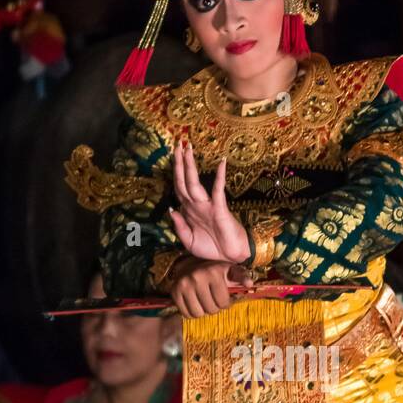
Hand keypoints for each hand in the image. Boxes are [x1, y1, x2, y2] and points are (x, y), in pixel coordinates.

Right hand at [168, 257, 253, 318]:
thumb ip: (241, 276)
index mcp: (213, 273)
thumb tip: (250, 284)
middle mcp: (196, 278)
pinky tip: (195, 303)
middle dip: (214, 308)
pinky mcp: (174, 292)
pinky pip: (185, 314)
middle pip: (210, 310)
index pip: (223, 303)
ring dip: (203, 311)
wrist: (190, 264)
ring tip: (204, 302)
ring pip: (197, 314)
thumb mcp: (230, 270)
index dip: (226, 304)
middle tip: (213, 300)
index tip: (223, 298)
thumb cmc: (215, 270)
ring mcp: (183, 285)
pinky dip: (191, 313)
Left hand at [169, 140, 250, 264]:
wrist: (230, 258)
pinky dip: (219, 177)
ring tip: (188, 148)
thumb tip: (172, 209)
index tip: (172, 157)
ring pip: (195, 182)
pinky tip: (221, 163)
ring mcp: (208, 205)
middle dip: (179, 163)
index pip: (178, 188)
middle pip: (184, 181)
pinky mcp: (220, 208)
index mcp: (189, 211)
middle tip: (177, 143)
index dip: (174, 174)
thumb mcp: (190, 242)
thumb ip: (180, 227)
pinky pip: (218, 190)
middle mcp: (196, 205)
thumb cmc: (212, 249)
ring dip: (190, 165)